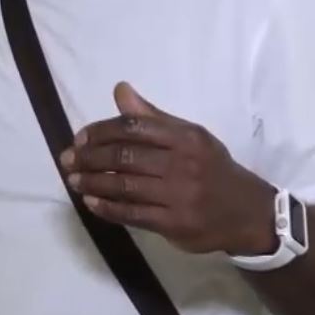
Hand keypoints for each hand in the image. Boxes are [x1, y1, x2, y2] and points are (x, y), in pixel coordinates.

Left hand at [61, 82, 277, 255]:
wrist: (246, 212)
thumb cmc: (213, 169)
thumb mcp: (191, 136)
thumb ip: (152, 117)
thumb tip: (119, 90)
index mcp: (185, 137)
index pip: (134, 127)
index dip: (101, 131)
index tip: (80, 138)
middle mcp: (182, 163)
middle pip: (126, 155)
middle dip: (90, 157)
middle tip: (67, 160)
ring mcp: (179, 195)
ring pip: (125, 185)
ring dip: (93, 182)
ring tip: (73, 180)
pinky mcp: (174, 224)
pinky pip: (133, 214)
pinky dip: (108, 208)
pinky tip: (91, 202)